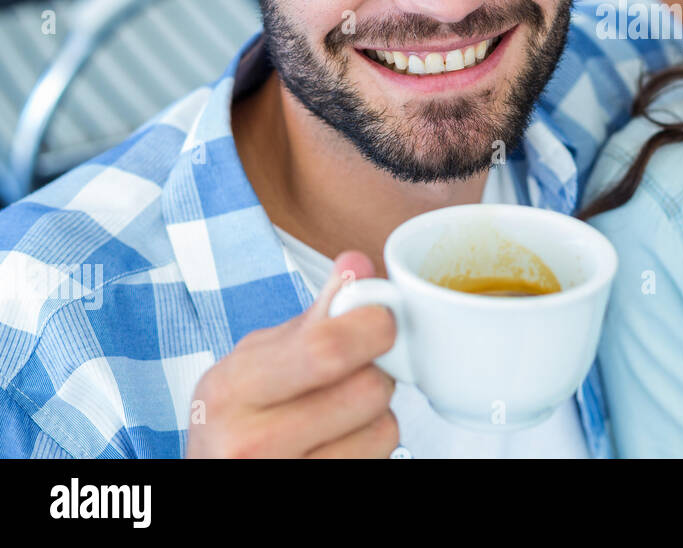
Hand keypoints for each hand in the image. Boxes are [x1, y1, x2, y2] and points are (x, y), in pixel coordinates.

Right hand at [185, 251, 400, 456]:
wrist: (216, 476)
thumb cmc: (240, 416)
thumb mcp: (259, 359)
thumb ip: (315, 315)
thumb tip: (358, 264)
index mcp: (234, 386)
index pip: (327, 349)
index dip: (372, 326)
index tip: (380, 320)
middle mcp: (250, 442)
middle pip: (368, 389)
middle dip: (376, 373)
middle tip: (355, 374)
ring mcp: (280, 476)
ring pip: (385, 429)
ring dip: (377, 416)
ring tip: (340, 415)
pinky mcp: (314, 498)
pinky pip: (380, 460)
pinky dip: (371, 446)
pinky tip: (339, 443)